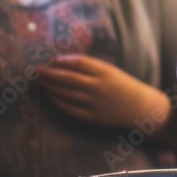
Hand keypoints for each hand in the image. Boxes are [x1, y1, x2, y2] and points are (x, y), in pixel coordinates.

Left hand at [36, 55, 170, 134]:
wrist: (140, 107)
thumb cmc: (124, 86)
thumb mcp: (112, 71)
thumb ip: (92, 67)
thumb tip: (64, 62)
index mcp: (106, 72)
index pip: (78, 63)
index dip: (62, 61)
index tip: (50, 59)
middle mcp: (99, 87)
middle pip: (68, 78)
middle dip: (50, 73)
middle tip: (36, 70)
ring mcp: (95, 103)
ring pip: (66, 93)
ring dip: (50, 87)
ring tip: (39, 82)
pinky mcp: (92, 117)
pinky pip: (69, 108)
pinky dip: (57, 101)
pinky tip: (49, 96)